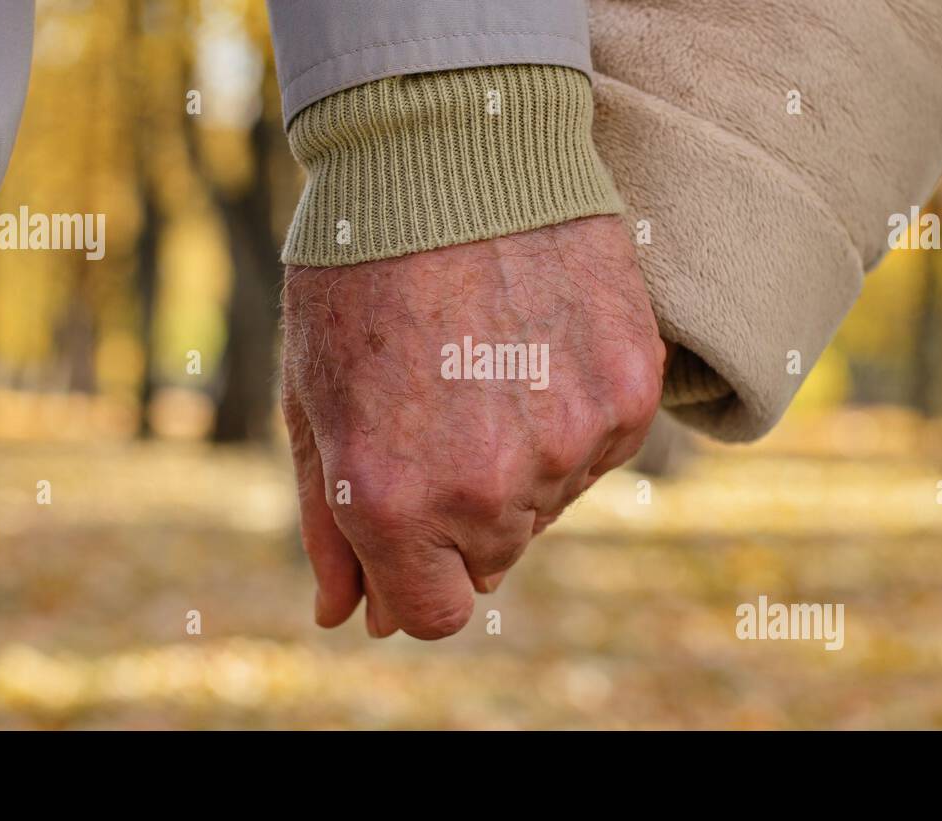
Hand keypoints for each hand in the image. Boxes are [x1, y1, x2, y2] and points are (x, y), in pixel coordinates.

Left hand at [281, 215, 665, 638]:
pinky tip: (537, 346)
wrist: (450, 149)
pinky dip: (572, 415)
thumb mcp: (313, 399)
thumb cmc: (358, 273)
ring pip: (549, 503)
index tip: (412, 535)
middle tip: (440, 411)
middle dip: (460, 510)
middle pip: (491, 560)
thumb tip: (346, 618)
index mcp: (393, 500)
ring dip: (520, 462)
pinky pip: (601, 448)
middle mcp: (488, 489)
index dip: (417, 582)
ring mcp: (569, 444)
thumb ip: (329, 524)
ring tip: (487, 363)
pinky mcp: (628, 395)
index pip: (434, 613)